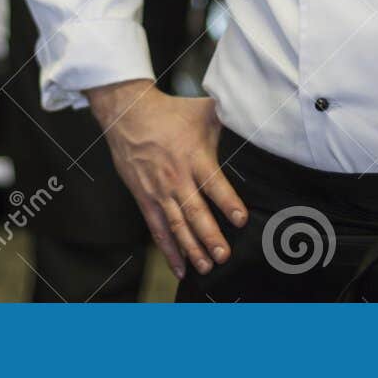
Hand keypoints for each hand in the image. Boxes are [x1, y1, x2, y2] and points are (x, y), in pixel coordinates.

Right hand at [85, 79, 246, 279]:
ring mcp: (159, 190)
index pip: (213, 183)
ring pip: (177, 225)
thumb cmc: (168, 113)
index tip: (241, 218)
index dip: (227, 201)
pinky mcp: (144, 198)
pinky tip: (180, 267)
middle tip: (224, 256)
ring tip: (206, 267)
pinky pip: (157, 228)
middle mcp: (177, 177)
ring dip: (192, 248)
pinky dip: (168, 249)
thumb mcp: (201, 110)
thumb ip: (227, 115)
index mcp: (194, 157)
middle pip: (195, 211)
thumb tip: (251, 113)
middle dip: (210, 236)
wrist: (127, 115)